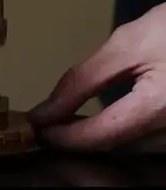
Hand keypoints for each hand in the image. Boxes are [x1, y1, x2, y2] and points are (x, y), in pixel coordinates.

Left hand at [29, 4, 165, 152]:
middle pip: (113, 145)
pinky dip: (115, 130)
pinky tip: (96, 118)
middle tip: (45, 122)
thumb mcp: (127, 44)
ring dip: (94, 135)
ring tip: (65, 119)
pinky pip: (141, 137)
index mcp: (156, 109)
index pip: (100, 137)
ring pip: (127, 144)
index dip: (63, 137)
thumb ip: (86, 78)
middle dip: (76, 137)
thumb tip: (50, 108)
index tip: (37, 128)